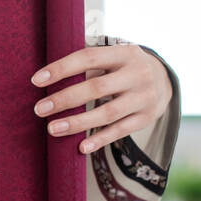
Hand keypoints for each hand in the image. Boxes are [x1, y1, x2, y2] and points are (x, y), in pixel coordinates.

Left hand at [30, 42, 172, 153]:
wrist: (164, 79)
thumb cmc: (123, 67)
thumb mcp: (112, 57)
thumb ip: (88, 64)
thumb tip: (47, 77)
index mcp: (125, 53)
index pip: (89, 57)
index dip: (61, 69)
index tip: (36, 80)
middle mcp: (138, 74)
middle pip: (97, 88)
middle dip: (65, 99)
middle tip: (39, 109)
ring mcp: (144, 97)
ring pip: (107, 113)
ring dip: (77, 123)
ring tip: (52, 129)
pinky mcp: (146, 118)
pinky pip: (119, 131)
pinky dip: (99, 140)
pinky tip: (80, 147)